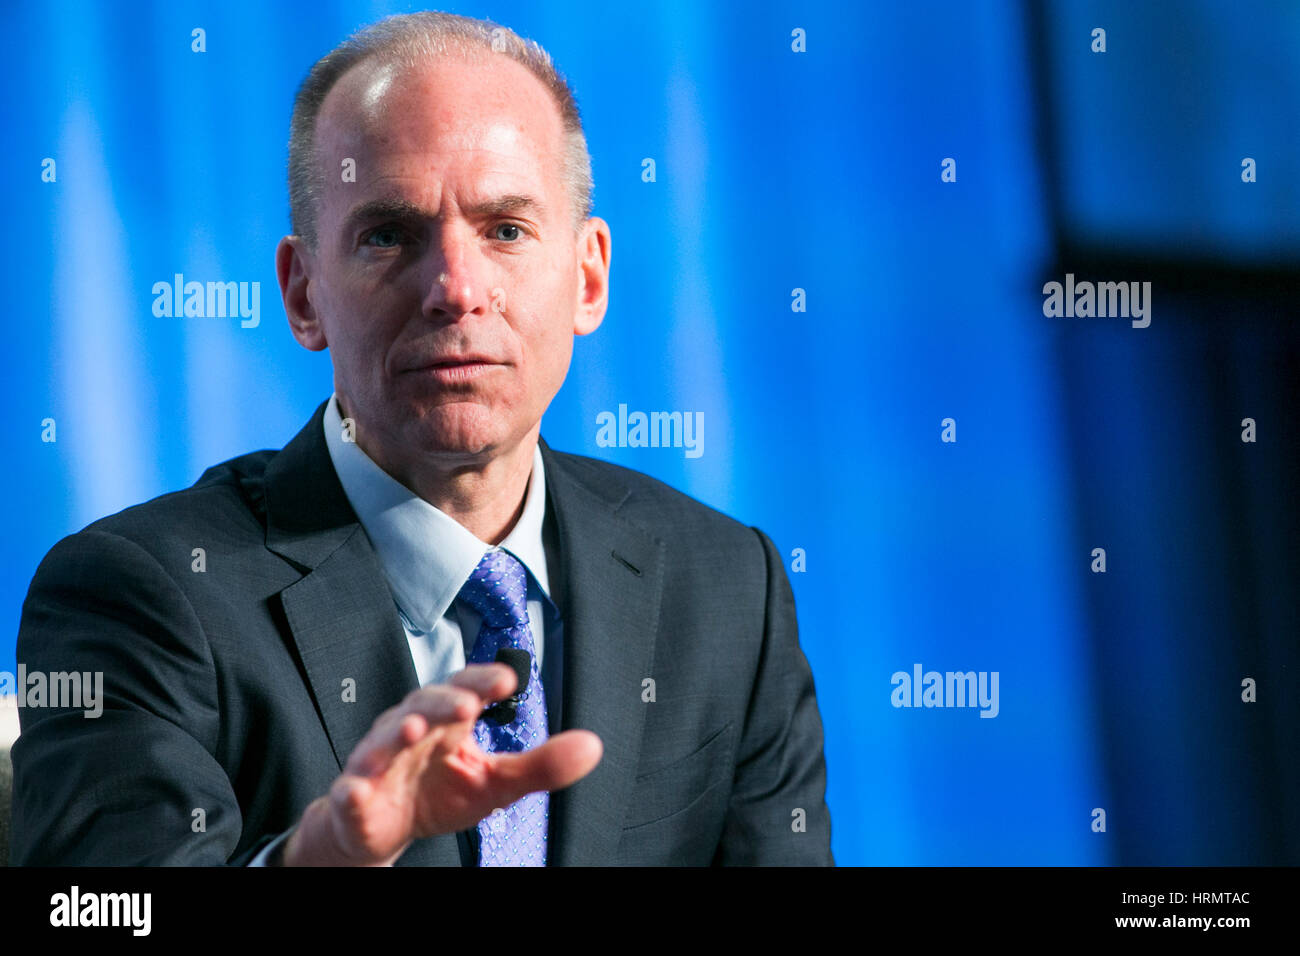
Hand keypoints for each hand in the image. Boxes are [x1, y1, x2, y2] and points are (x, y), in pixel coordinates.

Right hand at [282, 663, 602, 865]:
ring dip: (396, 732)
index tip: (509, 679)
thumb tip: (593, 745)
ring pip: (383, 738)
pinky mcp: (353, 795)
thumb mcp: (496, 782)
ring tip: (413, 730)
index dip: (483, 681)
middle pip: (424, 704)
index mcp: (446, 721)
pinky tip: (356, 789)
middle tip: (468, 704)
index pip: (465, 689)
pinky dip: (352, 789)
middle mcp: (410, 729)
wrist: (382, 827)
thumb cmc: (439, 793)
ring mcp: (377, 761)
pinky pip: (349, 789)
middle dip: (444, 701)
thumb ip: (541, 764)